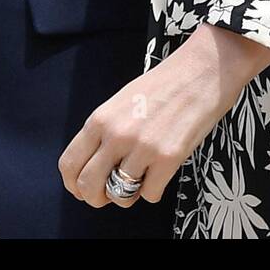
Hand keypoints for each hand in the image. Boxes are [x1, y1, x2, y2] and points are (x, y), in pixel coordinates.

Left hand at [58, 23, 269, 209]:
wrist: (200, 71)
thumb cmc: (162, 86)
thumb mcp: (120, 103)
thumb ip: (104, 133)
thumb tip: (94, 168)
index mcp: (100, 119)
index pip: (69, 164)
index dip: (73, 184)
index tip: (83, 190)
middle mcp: (117, 134)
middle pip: (89, 186)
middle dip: (96, 198)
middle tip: (109, 194)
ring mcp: (142, 148)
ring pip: (120, 196)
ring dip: (129, 194)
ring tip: (140, 178)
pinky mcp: (168, 159)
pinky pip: (150, 195)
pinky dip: (155, 189)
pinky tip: (161, 171)